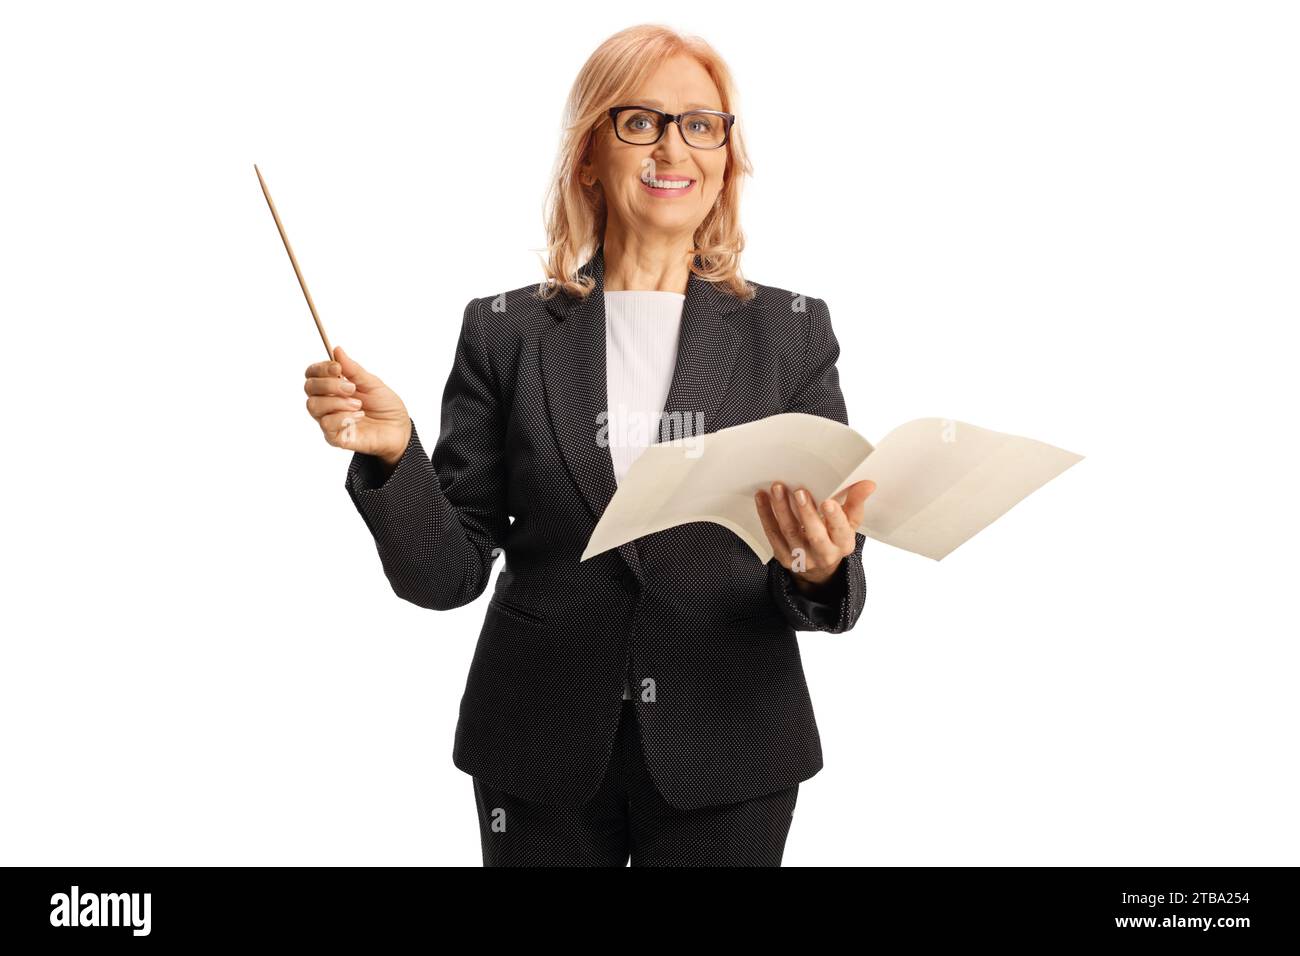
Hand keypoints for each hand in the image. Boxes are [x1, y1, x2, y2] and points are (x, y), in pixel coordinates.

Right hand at [303, 345, 410, 465]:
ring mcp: (329, 419)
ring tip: (358, 405)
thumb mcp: (372, 384)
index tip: (337, 367)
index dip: (321, 368)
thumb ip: (353, 370)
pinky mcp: (334, 436)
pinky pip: (326, 423)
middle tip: (351, 388)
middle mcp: (328, 402)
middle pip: (309, 387)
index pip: (313, 374)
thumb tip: (337, 350)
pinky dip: (343, 417)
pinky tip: (359, 416)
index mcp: (334, 387)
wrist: (399, 430)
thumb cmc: (385, 407)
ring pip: (313, 405)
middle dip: (329, 384)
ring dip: (337, 402)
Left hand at [754, 480, 876, 597]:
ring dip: (781, 509)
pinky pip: (772, 534)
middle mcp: (823, 554)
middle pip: (813, 534)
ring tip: (777, 488)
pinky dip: (766, 515)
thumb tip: (867, 484)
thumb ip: (856, 502)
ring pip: (789, 532)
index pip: (840, 531)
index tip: (828, 502)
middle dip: (806, 512)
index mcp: (843, 544)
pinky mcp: (783, 557)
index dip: (834, 517)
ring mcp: (801, 558)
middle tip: (799, 491)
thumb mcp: (849, 523)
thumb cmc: (834, 537)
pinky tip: (762, 498)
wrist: (819, 567)